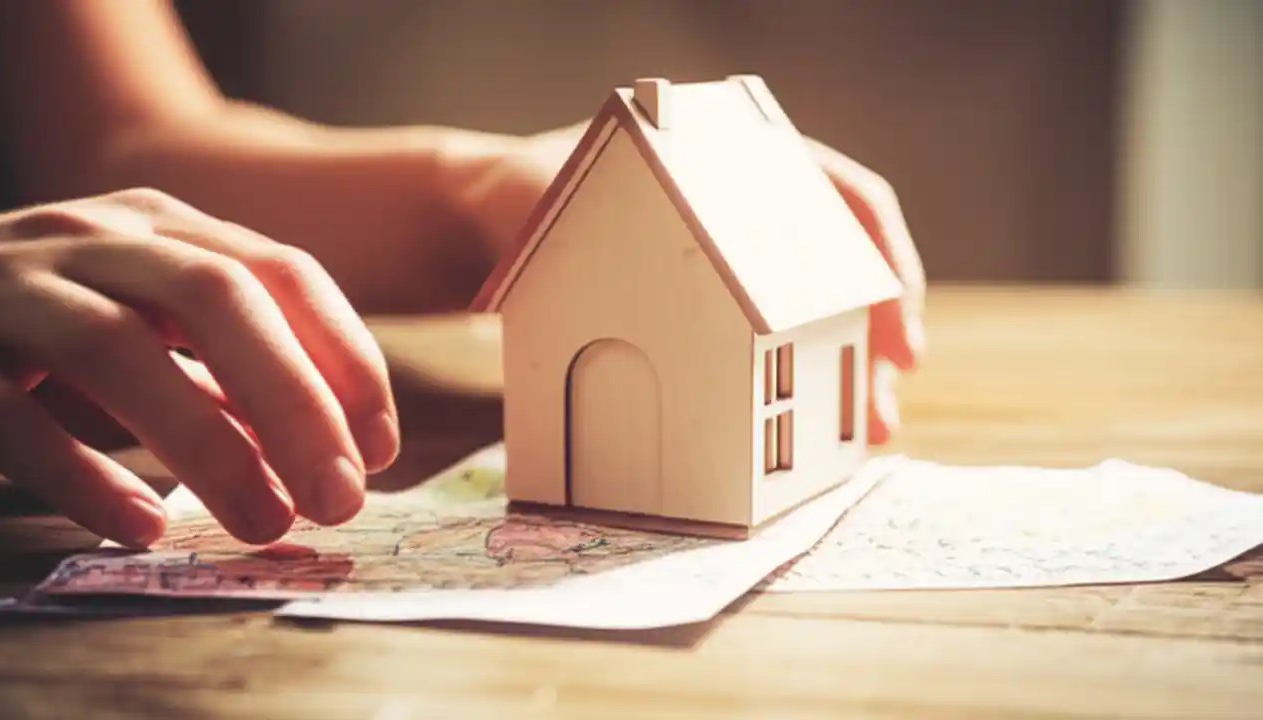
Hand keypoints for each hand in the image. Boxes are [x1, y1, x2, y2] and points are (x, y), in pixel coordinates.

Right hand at [0, 189, 398, 546]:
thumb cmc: (47, 324)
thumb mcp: (151, 321)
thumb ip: (230, 369)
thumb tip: (338, 448)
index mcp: (165, 229)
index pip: (280, 272)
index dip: (345, 356)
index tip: (380, 446)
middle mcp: (94, 241)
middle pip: (215, 298)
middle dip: (293, 400)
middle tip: (340, 497)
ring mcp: (10, 289)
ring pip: (117, 350)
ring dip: (207, 444)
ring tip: (266, 522)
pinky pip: (7, 414)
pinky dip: (80, 473)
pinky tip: (140, 525)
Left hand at [445, 124, 924, 444]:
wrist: (503, 216)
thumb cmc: (532, 189)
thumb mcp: (546, 192)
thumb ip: (567, 213)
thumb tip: (611, 268)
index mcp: (739, 161)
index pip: (844, 199)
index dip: (885, 260)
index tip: (896, 327)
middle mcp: (759, 210)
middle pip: (850, 271)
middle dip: (875, 344)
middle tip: (880, 413)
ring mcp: (743, 264)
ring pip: (822, 316)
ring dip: (847, 376)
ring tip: (861, 437)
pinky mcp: (718, 312)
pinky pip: (774, 346)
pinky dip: (801, 385)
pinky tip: (806, 432)